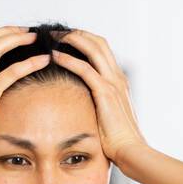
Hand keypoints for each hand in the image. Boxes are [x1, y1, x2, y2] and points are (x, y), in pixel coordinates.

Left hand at [50, 29, 146, 169]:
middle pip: (98, 42)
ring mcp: (113, 83)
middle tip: (56, 33)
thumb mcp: (108, 116)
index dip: (85, 40)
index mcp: (118, 80)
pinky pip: (85, 69)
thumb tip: (82, 105)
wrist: (130, 150)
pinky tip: (54, 56)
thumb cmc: (117, 140)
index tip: (66, 38)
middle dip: (77, 33)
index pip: (102, 49)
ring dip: (72, 40)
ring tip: (53, 38)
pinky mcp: (105, 93)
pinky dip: (69, 59)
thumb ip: (98, 105)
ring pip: (93, 49)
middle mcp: (117, 77)